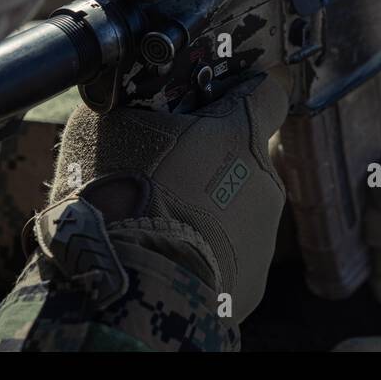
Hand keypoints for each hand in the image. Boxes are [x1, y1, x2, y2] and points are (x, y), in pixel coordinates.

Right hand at [46, 73, 287, 324]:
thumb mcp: (112, 125)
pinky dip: (202, 258)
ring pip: (235, 213)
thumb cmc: (120, 194)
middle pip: (243, 160)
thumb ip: (140, 105)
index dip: (242, 94)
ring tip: (155, 229)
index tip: (218, 102)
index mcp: (241, 133)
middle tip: (161, 180)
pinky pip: (226, 259)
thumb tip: (131, 94)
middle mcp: (264, 180)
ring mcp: (263, 236)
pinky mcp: (252, 284)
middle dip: (210, 165)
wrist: (129, 285)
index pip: (267, 94)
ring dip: (204, 216)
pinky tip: (164, 262)